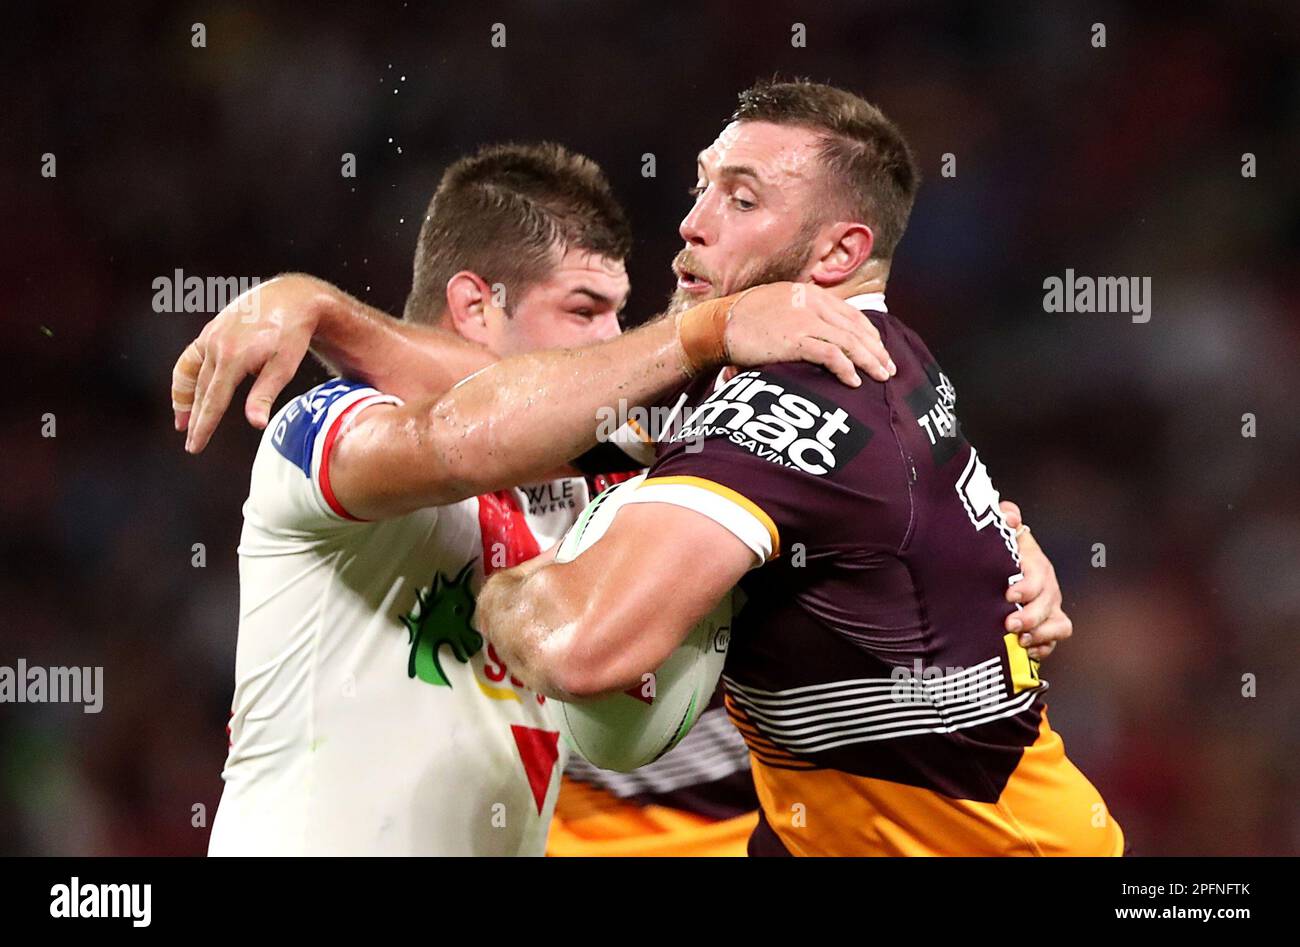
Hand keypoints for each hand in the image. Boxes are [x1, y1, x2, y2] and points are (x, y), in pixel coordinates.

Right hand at [172, 274, 333, 452]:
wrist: (291, 298)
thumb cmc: (292, 335)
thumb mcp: (284, 366)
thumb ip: (265, 394)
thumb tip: (256, 424)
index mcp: (233, 357)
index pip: (213, 400)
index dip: (204, 426)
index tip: (195, 446)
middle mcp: (215, 345)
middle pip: (200, 391)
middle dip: (195, 419)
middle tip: (192, 445)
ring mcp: (210, 336)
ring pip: (192, 374)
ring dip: (185, 400)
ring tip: (182, 423)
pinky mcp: (211, 330)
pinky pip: (191, 357)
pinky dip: (186, 376)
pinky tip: (188, 392)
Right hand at [722, 282, 896, 385]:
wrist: (719, 323)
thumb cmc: (744, 320)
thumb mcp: (778, 305)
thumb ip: (801, 313)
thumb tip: (818, 333)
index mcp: (809, 294)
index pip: (850, 314)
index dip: (869, 334)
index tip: (880, 350)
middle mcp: (811, 303)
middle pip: (855, 328)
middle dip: (876, 350)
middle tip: (889, 368)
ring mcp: (804, 320)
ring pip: (849, 341)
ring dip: (869, 361)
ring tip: (881, 377)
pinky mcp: (795, 340)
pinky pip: (830, 355)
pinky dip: (846, 368)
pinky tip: (854, 381)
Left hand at [1000, 500, 1071, 660]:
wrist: (993, 568)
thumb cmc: (995, 551)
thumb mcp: (998, 533)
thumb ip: (1003, 518)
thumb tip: (1010, 515)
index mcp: (1035, 562)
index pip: (1038, 574)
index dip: (1027, 587)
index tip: (1009, 596)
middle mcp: (1047, 586)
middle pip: (1049, 604)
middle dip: (1031, 616)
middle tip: (1010, 624)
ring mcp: (1050, 608)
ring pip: (1060, 625)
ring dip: (1042, 635)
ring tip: (1021, 640)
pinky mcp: (1047, 628)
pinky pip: (1054, 642)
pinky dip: (1043, 649)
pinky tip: (1026, 651)